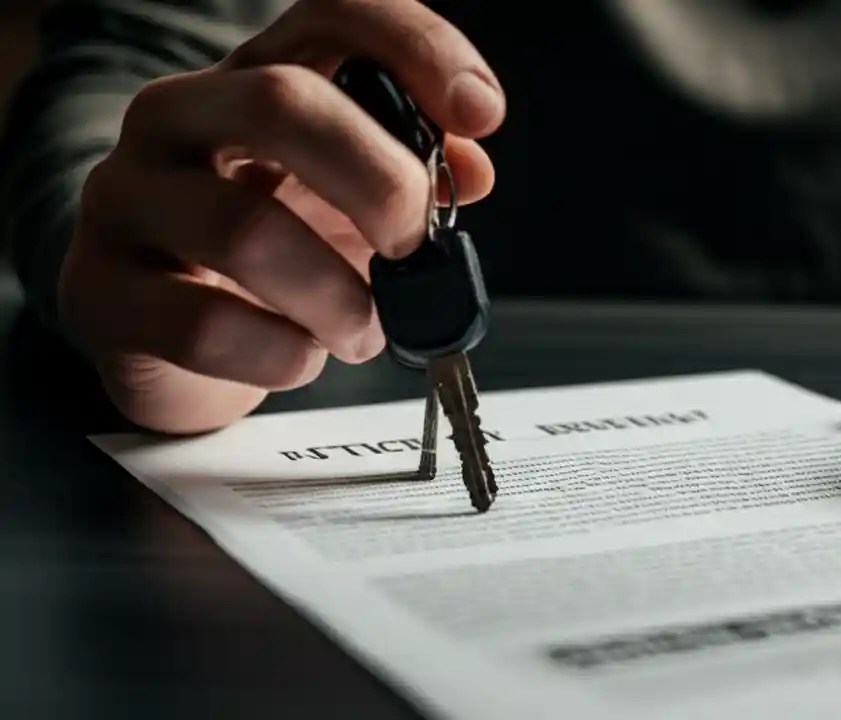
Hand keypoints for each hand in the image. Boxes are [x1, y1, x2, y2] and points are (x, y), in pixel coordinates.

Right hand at [60, 0, 503, 433]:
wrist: (168, 330)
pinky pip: (203, 325)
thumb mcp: (351, 198)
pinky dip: (280, 355)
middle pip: (281, 102)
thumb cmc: (271, 249)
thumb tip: (472, 170)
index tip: (479, 114)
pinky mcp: (102, 290)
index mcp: (255, 77)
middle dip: (380, 183)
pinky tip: (297, 355)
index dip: (416, 48)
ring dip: (338, 298)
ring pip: (243, 230)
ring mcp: (127, 198)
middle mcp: (179, 116)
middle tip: (414, 245)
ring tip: (362, 328)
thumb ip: (413, 172)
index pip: (332, 14)